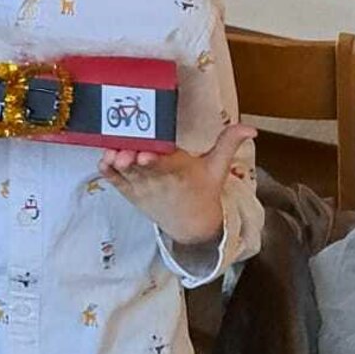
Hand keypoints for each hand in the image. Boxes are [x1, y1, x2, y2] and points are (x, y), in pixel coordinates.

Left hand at [99, 123, 256, 247]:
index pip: (165, 164)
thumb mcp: (218, 168)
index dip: (154, 158)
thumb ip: (229, 143)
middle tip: (125, 151)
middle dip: (132, 158)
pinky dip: (107, 172)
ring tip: (112, 154)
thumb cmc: (203, 191)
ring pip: (125, 174)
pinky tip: (103, 159)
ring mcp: (141, 187)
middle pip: (141, 167)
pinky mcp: (130, 192)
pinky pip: (115, 182)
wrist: (193, 226)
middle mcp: (158, 180)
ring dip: (117, 164)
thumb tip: (251, 128)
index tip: (147, 154)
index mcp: (179, 172)